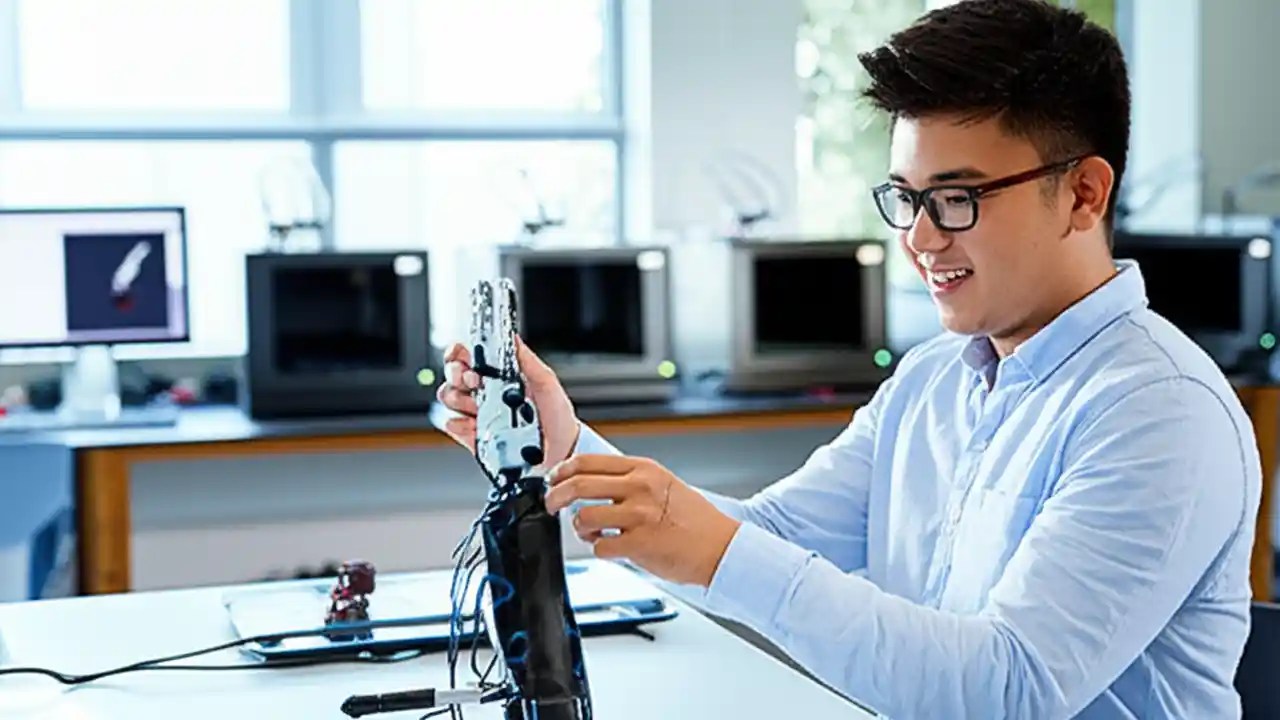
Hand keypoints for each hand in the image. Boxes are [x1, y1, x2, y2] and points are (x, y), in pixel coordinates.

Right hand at [436, 336, 580, 469]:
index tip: (464, 357)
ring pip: (448, 398)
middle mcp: (484, 394)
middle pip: (452, 375)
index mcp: (499, 377)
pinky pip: (452, 425)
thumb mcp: (546, 384)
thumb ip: (528, 361)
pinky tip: (474, 425)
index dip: (458, 354)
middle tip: (474, 380)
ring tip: (477, 405)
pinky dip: (458, 423)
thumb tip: (514, 338)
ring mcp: (477, 415)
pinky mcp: (474, 438)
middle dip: (456, 373)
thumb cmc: (557, 419)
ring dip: (458, 398)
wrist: (561, 452)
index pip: (467, 357)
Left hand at [545, 454, 740, 587]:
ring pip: (584, 517)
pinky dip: (599, 549)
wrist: (721, 546)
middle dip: (555, 496)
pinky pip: (600, 546)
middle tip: (551, 505)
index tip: (553, 479)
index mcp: (643, 469)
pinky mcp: (640, 544)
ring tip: (591, 532)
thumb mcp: (663, 483)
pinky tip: (610, 547)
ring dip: (580, 528)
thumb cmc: (693, 519)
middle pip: (578, 485)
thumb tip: (590, 481)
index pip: (588, 461)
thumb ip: (630, 480)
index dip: (562, 471)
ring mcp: (639, 516)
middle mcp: (640, 487)